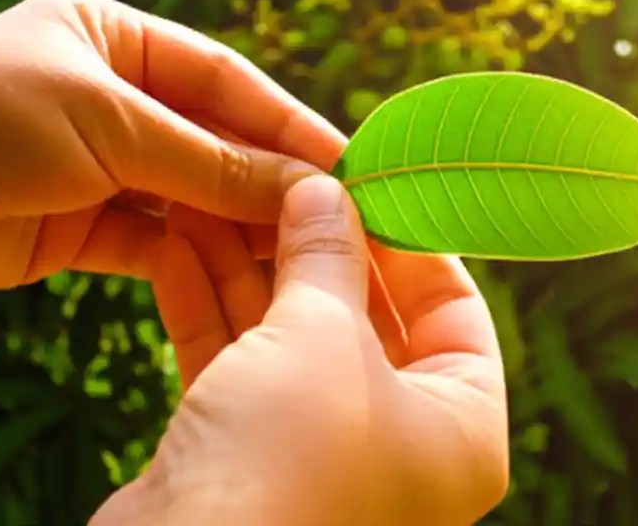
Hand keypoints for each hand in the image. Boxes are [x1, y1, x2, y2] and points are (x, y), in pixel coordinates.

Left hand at [0, 0, 338, 295]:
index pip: (224, 79)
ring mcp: (99, 164)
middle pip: (213, 140)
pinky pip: (157, 240)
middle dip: (269, 179)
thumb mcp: (109, 124)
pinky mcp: (83, 226)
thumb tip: (303, 187)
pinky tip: (243, 274)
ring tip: (302, 254)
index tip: (347, 160)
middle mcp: (114, 97)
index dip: (286, 120)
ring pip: (190, 196)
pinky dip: (195, 256)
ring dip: (239, 223)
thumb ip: (208, 162)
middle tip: (339, 218)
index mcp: (115, 39)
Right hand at [91, 176, 508, 524]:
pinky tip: (175, 245)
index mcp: (461, 428)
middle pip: (366, 316)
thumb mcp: (321, 338)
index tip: (362, 175)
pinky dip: (211, 308)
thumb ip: (327, 257)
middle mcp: (402, 446)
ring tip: (212, 194)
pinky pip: (240, 368)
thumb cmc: (286, 461)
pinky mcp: (246, 460)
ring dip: (250, 265)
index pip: (453, 308)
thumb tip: (325, 189)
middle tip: (277, 177)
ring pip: (292, 336)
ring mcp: (322, 454)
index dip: (407, 236)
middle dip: (313, 243)